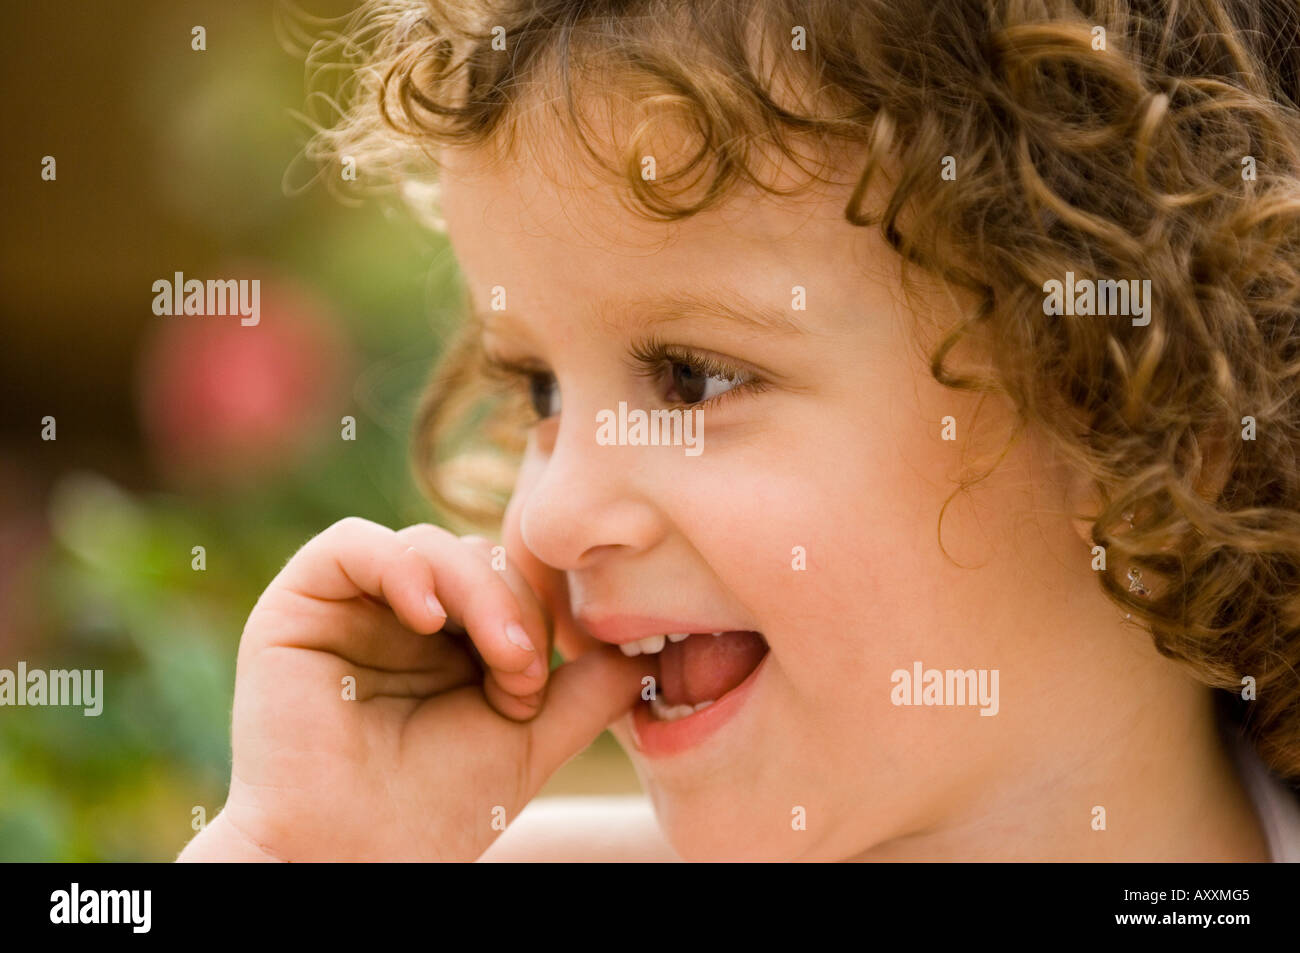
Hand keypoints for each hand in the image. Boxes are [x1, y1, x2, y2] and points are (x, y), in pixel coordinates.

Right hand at [181, 517, 644, 860]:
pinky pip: (353, 544)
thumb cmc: (436, 810)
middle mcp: (396, 616)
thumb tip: (643, 652)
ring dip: (477, 591)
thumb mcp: (530, 739)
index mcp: (446, 640)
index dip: (536, 611)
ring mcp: (348, 608)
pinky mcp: (298, 605)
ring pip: (428, 544)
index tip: (539, 682)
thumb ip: (585, 690)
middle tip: (522, 673)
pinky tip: (428, 616)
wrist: (354, 859)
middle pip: (473, 554)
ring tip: (496, 658)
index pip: (506, 577)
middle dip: (514, 604)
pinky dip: (403, 567)